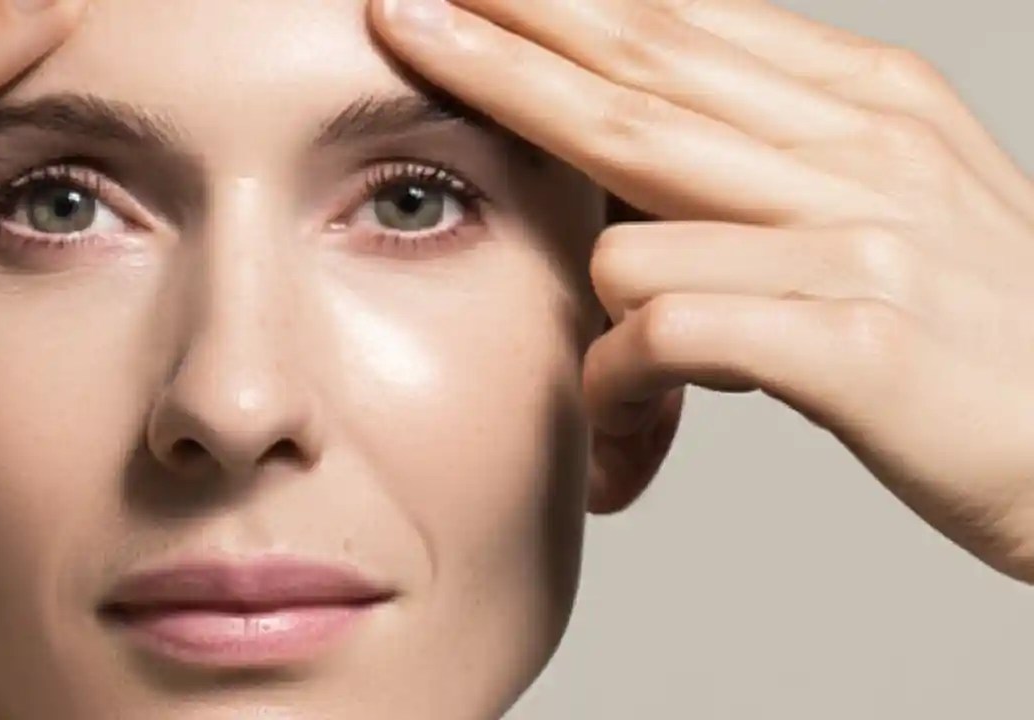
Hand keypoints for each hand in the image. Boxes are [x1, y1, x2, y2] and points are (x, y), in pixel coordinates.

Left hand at [371, 0, 1033, 582]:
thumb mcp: (898, 193)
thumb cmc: (983, 327)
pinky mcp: (863, 346)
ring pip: (635, 218)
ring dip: (586, 298)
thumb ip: (784, 143)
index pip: (682, 23)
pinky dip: (621, 375)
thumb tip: (653, 119)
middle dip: (503, 42)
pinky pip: (675, 333)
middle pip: (636, 78)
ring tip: (610, 363)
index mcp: (868, 99)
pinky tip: (628, 404)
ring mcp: (864, 242)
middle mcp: (862, 150)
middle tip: (401, 8)